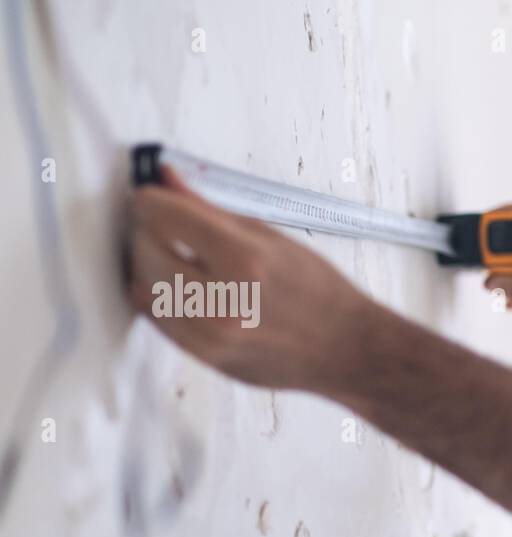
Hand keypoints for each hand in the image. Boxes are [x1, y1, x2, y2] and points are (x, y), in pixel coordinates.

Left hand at [125, 166, 377, 392]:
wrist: (344, 348)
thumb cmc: (319, 292)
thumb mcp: (270, 238)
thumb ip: (210, 210)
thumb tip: (165, 178)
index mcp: (243, 260)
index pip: (160, 215)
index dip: (153, 200)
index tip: (157, 198)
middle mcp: (222, 301)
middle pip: (142, 251)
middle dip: (146, 230)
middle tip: (164, 223)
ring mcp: (209, 336)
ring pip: (141, 288)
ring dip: (147, 264)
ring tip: (173, 255)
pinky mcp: (204, 357)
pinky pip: (155, 318)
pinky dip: (158, 296)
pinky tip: (180, 285)